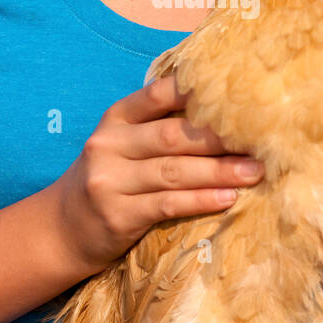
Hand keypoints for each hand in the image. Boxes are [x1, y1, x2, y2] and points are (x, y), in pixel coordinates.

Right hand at [56, 75, 263, 271]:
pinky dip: (201, 200)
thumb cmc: (109, 181)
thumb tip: (224, 113)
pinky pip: (168, 204)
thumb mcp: (121, 144)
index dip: (196, 91)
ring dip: (220, 171)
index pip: (157, 94)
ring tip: (255, 172)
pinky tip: (229, 198)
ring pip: (174, 171)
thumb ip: (157, 126)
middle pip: (173, 135)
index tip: (238, 94)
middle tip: (260, 140)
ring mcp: (110, 180)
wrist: (61, 230)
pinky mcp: (117, 214)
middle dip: (220, 138)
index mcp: (116, 118)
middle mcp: (109, 144)